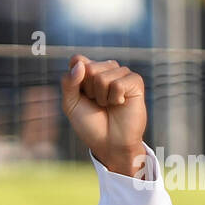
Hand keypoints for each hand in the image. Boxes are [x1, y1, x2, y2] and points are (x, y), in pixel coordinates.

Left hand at [60, 54, 146, 176]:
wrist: (109, 143)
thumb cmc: (90, 124)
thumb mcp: (71, 104)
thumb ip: (69, 82)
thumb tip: (80, 63)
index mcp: (89, 72)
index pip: (77, 60)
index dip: (75, 79)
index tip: (81, 95)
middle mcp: (106, 69)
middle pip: (89, 68)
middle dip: (88, 91)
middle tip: (97, 103)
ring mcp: (121, 74)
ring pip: (102, 77)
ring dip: (102, 97)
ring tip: (108, 105)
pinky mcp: (135, 81)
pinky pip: (117, 84)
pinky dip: (115, 98)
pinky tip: (120, 104)